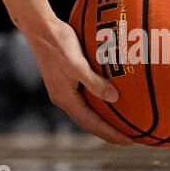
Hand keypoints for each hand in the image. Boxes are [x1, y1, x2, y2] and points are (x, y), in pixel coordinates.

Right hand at [24, 18, 131, 144]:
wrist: (40, 29)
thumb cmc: (59, 44)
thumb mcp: (77, 64)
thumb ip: (95, 82)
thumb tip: (115, 98)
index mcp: (65, 99)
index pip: (92, 124)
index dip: (111, 134)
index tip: (130, 141)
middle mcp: (63, 98)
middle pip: (89, 123)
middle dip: (108, 132)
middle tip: (130, 138)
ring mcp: (63, 90)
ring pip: (86, 112)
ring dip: (103, 120)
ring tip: (121, 124)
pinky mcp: (64, 81)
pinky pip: (85, 99)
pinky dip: (98, 104)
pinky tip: (109, 99)